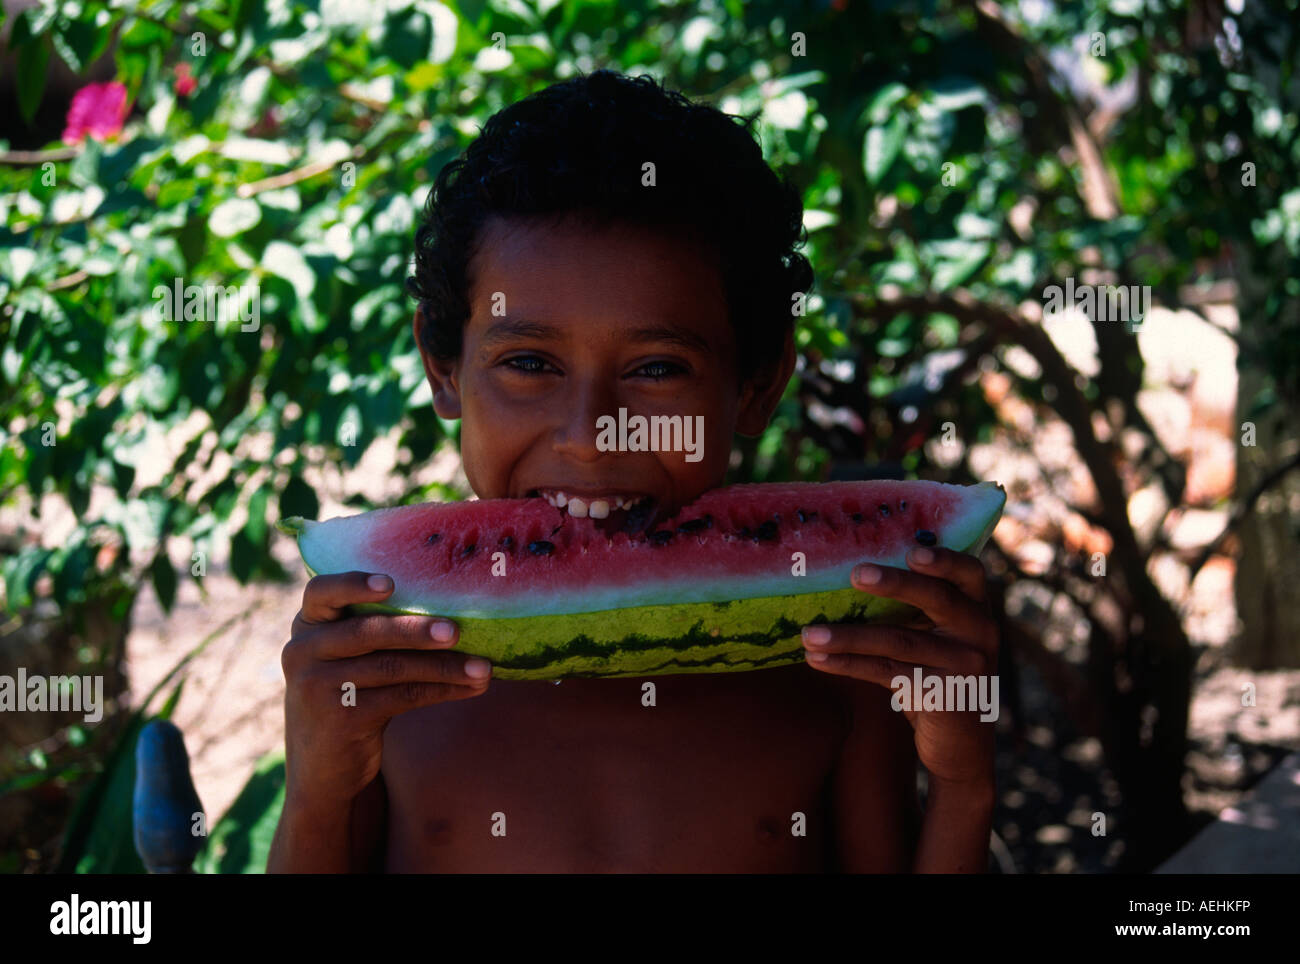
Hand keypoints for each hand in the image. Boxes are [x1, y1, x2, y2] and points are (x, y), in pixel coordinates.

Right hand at [280, 571, 491, 807]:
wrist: (325, 770)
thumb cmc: (351, 696)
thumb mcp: (347, 660)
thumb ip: (375, 631)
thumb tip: (456, 611)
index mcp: (307, 626)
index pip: (321, 592)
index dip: (354, 584)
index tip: (391, 584)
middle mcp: (302, 652)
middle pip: (366, 632)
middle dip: (416, 631)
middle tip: (457, 631)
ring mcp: (317, 688)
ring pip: (392, 667)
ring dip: (444, 666)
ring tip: (483, 667)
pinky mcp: (341, 720)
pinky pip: (402, 697)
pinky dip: (442, 690)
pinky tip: (470, 687)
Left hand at [801, 547, 997, 787]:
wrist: (961, 749)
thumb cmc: (937, 677)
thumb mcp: (938, 639)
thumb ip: (917, 609)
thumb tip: (849, 574)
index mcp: (977, 610)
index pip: (970, 573)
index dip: (945, 559)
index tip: (912, 551)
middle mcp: (980, 633)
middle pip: (938, 600)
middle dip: (894, 584)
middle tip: (853, 574)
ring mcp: (965, 666)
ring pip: (900, 642)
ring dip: (848, 636)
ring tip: (808, 633)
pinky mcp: (943, 697)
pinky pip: (887, 673)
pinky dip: (847, 664)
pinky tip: (817, 659)